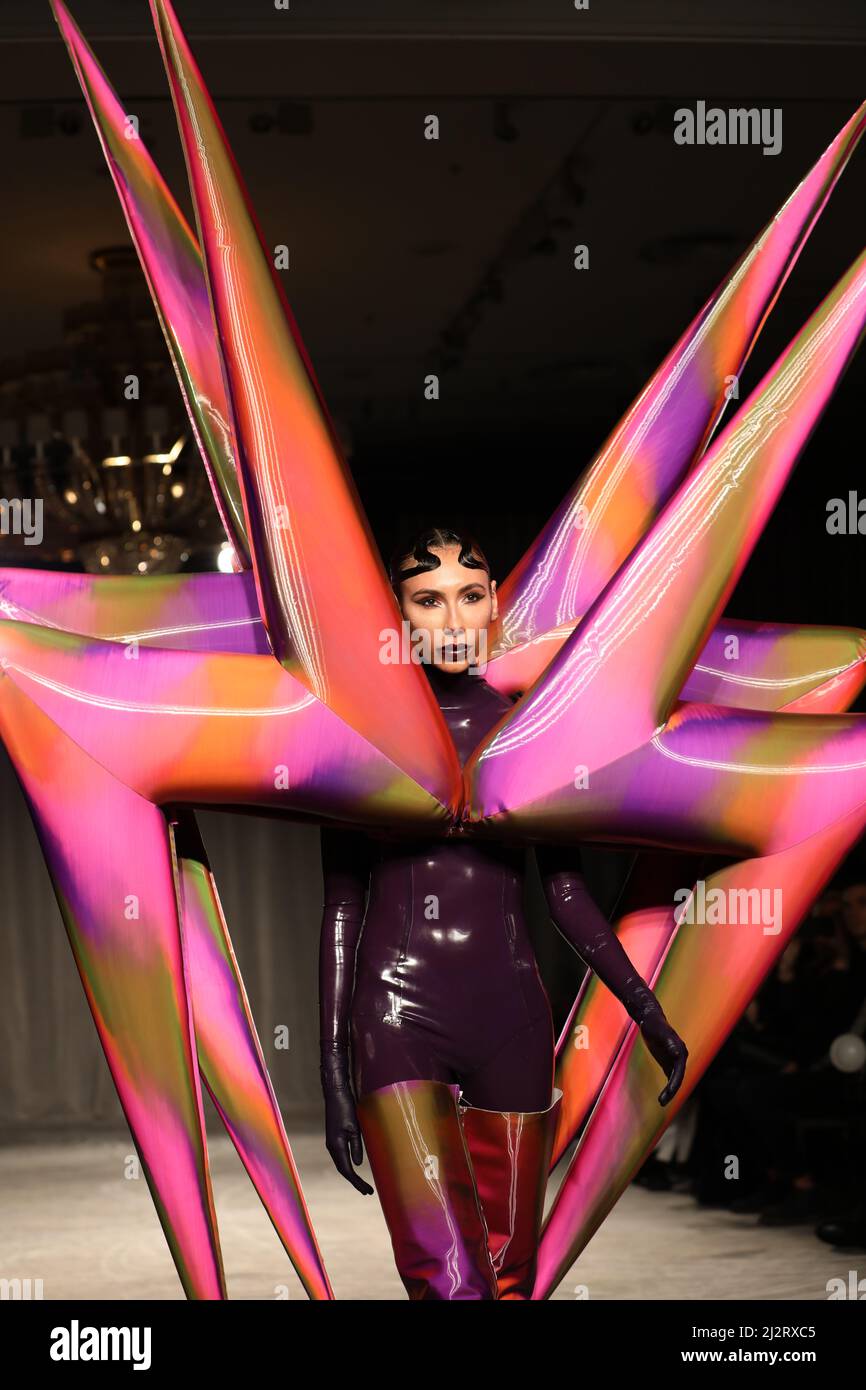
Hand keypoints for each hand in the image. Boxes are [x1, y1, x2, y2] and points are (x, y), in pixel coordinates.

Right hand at [320, 1047, 373, 1194]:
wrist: (335, 1093)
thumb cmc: (346, 1108)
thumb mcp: (355, 1128)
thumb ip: (356, 1147)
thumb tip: (357, 1165)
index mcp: (336, 1146)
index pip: (347, 1170)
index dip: (357, 1182)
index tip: (368, 1191)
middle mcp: (332, 1146)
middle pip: (342, 1170)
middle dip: (354, 1181)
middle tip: (367, 1191)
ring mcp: (331, 1142)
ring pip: (341, 1164)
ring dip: (351, 1175)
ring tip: (362, 1183)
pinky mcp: (334, 1137)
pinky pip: (340, 1156)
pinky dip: (347, 1165)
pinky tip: (354, 1167)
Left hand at [637, 1007, 687, 1105]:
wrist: (650, 1019)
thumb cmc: (654, 1025)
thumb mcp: (660, 1033)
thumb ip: (669, 1043)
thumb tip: (679, 1054)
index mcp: (680, 1051)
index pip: (679, 1072)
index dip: (674, 1084)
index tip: (668, 1094)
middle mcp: (680, 1057)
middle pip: (678, 1078)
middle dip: (671, 1091)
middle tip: (662, 1102)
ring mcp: (674, 1061)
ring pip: (675, 1080)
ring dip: (670, 1092)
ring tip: (661, 1102)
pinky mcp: (668, 1062)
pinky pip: (670, 1077)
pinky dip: (667, 1087)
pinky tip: (663, 1097)